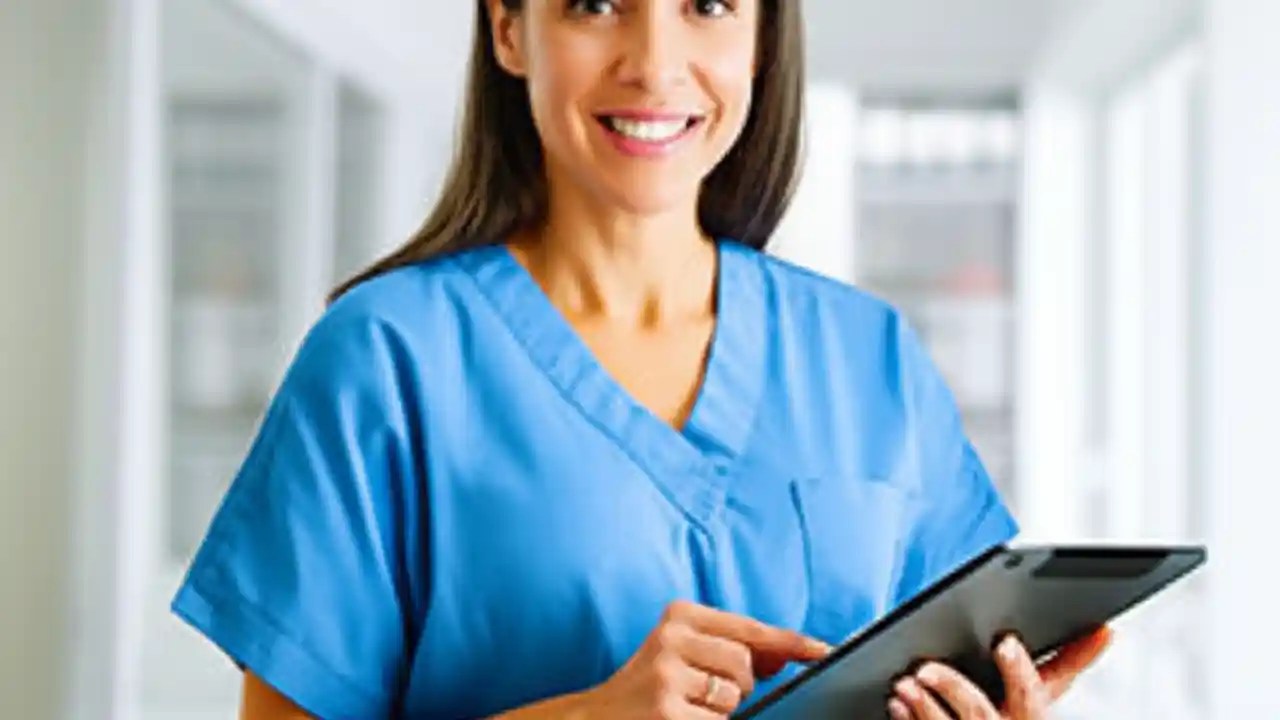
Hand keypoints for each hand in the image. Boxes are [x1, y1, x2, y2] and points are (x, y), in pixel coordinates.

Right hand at [573, 600, 831, 718]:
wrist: (591, 719)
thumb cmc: (646, 688)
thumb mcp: (681, 654)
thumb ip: (731, 650)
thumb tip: (784, 656)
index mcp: (678, 616)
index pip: (749, 628)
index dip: (792, 643)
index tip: (823, 652)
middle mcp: (670, 638)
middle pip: (745, 665)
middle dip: (738, 687)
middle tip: (701, 693)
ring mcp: (667, 676)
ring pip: (733, 696)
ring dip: (720, 711)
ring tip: (685, 708)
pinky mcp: (666, 712)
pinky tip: (679, 719)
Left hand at [886, 626, 1113, 719]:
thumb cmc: (1017, 718)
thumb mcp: (1041, 699)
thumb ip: (1068, 665)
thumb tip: (1106, 632)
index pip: (1031, 699)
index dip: (1019, 672)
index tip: (1004, 643)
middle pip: (979, 713)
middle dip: (953, 688)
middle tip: (926, 668)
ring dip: (922, 706)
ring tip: (904, 683)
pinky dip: (909, 719)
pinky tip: (898, 701)